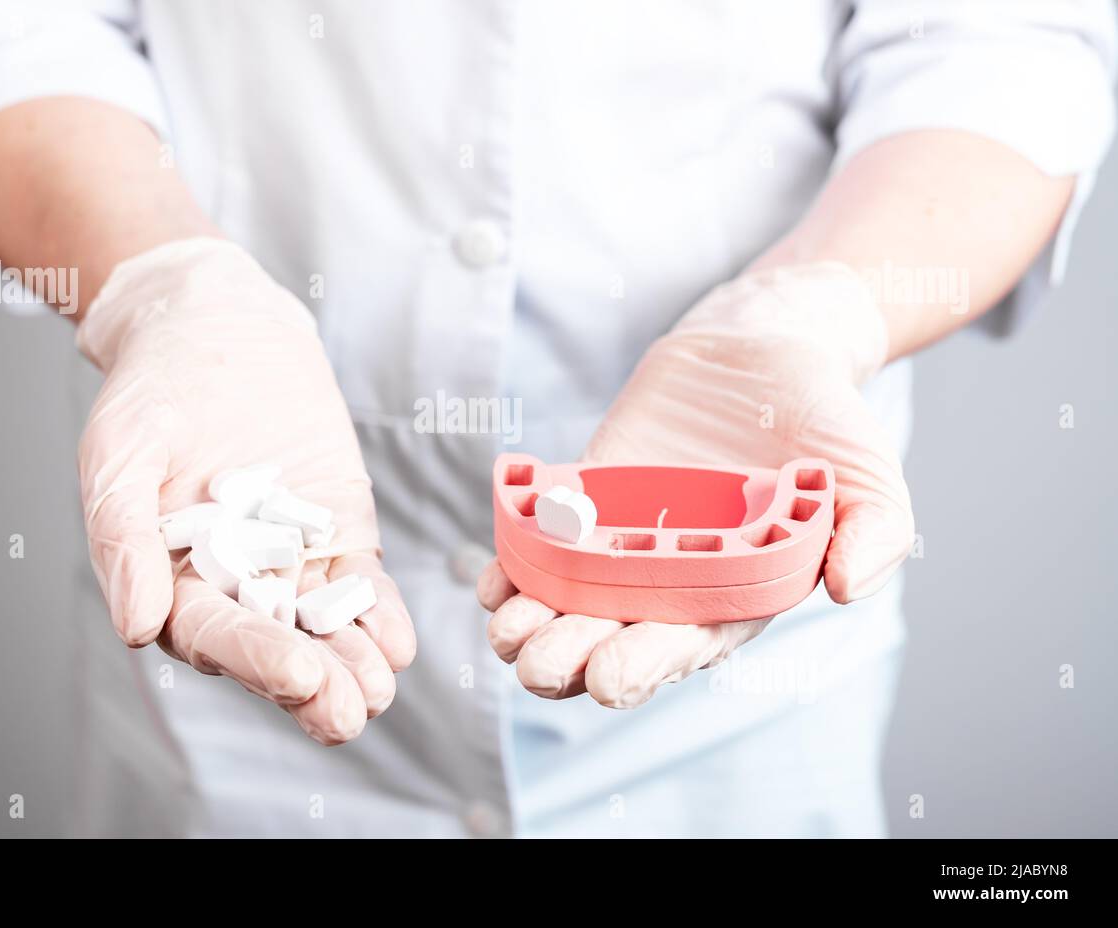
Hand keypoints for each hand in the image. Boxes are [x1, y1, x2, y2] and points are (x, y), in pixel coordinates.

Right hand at [76, 238, 414, 743]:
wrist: (215, 328)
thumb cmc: (151, 390)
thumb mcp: (120, 452)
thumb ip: (123, 537)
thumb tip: (135, 626)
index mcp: (169, 579)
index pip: (211, 632)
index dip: (252, 655)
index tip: (295, 673)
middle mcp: (232, 584)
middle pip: (273, 645)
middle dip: (311, 684)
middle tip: (347, 714)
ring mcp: (290, 561)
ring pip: (323, 626)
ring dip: (352, 662)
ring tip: (379, 691)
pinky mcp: (337, 533)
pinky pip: (360, 583)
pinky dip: (379, 613)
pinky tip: (399, 644)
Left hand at [479, 263, 912, 707]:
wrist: (764, 350)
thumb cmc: (823, 422)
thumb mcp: (867, 475)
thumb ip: (872, 533)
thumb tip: (846, 589)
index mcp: (735, 595)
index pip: (685, 646)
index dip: (646, 667)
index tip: (611, 680)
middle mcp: (672, 582)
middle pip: (613, 639)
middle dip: (572, 660)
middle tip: (540, 665)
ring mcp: (624, 545)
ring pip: (567, 604)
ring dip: (531, 626)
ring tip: (508, 630)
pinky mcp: (586, 503)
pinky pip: (540, 545)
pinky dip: (512, 566)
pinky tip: (491, 580)